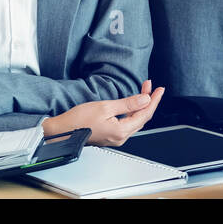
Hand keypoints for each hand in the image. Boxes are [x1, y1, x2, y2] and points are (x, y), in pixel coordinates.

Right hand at [42, 80, 165, 145]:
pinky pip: (127, 122)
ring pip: (134, 120)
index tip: (159, 89)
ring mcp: (115, 137)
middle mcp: (120, 137)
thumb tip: (144, 99)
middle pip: (141, 118)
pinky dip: (132, 111)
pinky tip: (132, 103)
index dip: (154, 101)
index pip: (145, 114)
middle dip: (148, 101)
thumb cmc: (79, 120)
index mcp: (121, 132)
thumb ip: (127, 104)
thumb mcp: (105, 107)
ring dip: (140, 105)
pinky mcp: (110, 134)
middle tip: (150, 86)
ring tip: (143, 90)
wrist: (63, 131)